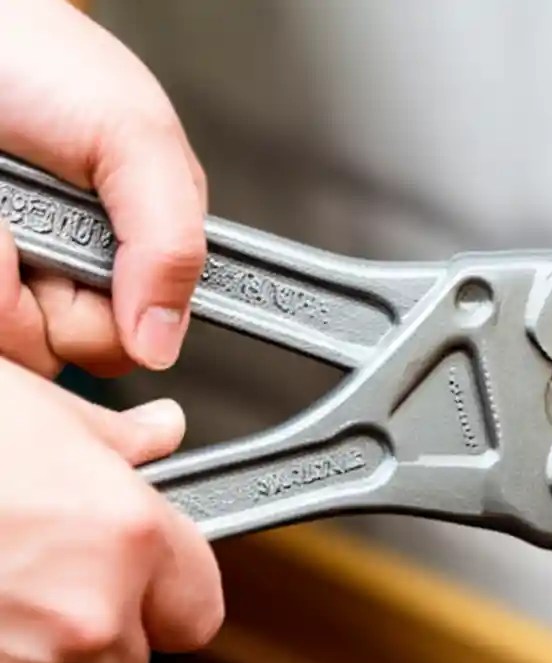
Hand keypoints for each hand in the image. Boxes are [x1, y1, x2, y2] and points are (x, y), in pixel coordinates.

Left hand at [0, 0, 206, 377]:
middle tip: (23, 224)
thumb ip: (172, 242)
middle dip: (33, 294)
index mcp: (141, 255)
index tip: (84, 282)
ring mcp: (12, 277)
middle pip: (63, 348)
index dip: (109, 326)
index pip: (137, 343)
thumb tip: (164, 342)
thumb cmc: (47, 61)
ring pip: (9, 341)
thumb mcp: (138, 138)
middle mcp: (73, 277)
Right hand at [0, 358, 221, 662]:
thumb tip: (160, 432)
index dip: (169, 598)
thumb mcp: (45, 413)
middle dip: (100, 632)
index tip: (146, 585)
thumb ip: (119, 440)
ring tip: (2, 602)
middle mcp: (91, 610)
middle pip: (131, 660)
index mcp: (131, 536)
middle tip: (50, 583)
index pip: (197, 612)